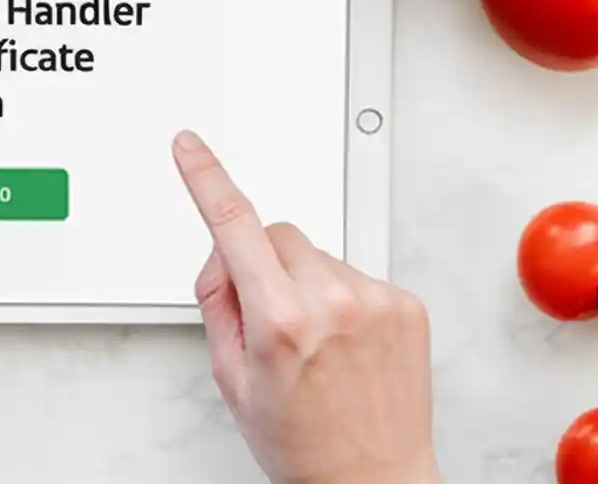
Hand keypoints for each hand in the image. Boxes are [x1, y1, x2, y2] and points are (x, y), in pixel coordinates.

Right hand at [173, 131, 438, 483]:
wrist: (373, 481)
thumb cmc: (302, 444)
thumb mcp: (232, 378)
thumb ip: (219, 305)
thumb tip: (224, 257)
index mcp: (282, 321)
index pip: (233, 226)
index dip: (206, 178)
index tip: (191, 147)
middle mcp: (333, 302)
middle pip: (277, 234)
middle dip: (259, 262)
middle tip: (262, 318)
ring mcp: (376, 301)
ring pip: (316, 254)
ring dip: (304, 282)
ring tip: (313, 344)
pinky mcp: (406, 304)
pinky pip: (355, 273)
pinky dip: (342, 297)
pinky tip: (345, 344)